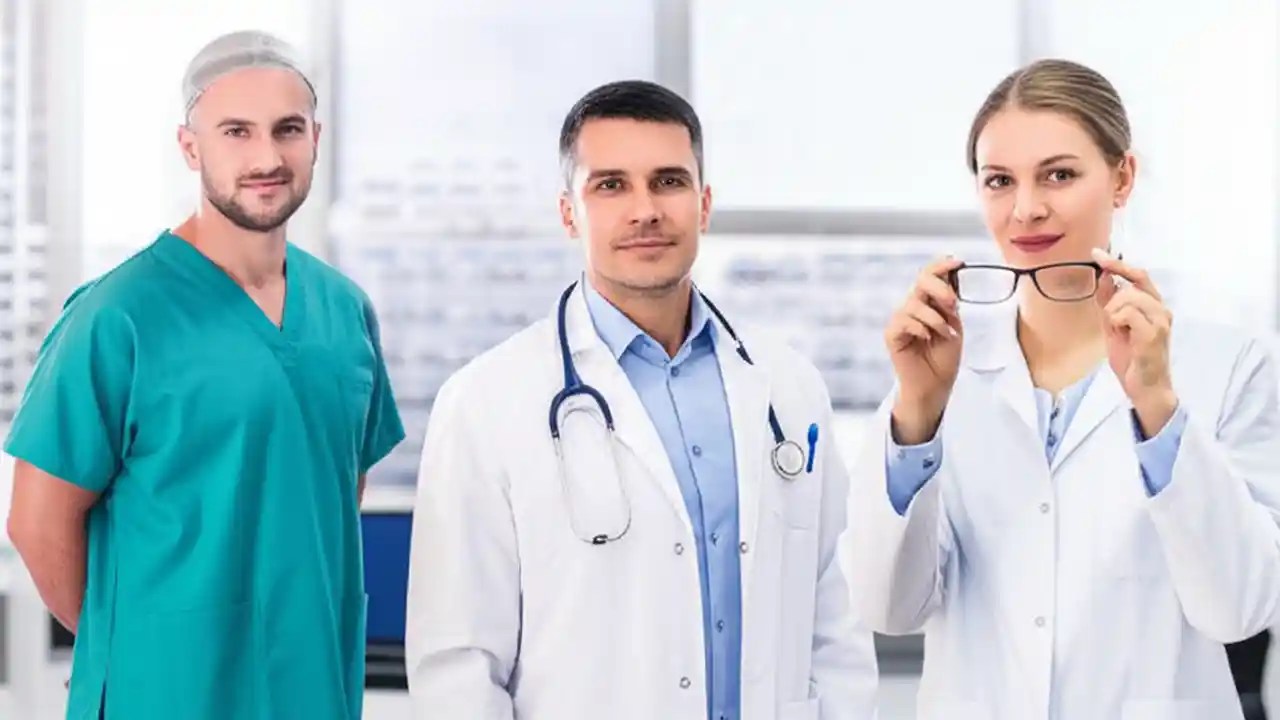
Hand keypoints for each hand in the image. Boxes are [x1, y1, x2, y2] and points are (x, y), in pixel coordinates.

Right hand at [884, 257, 964, 443]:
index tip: (958, 262)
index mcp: (928, 302)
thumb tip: (950, 283)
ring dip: (936, 319)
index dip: (941, 265)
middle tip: (953, 305)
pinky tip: (927, 339)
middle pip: (921, 281)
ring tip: (945, 335)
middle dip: (940, 289)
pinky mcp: (892, 334)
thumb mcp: (954, 325)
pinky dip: (920, 328)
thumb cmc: (944, 357)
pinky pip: (904, 320)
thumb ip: (949, 305)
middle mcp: (912, 307)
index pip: (930, 275)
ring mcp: (901, 320)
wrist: (935, 385)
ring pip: (915, 304)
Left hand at [1091, 248, 1177, 436]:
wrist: (1144, 388)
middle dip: (1113, 301)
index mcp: (1154, 307)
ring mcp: (1160, 321)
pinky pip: (1126, 313)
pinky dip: (1117, 322)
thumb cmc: (1132, 358)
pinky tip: (1122, 336)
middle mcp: (1162, 310)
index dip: (1118, 263)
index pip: (1139, 276)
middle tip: (1114, 324)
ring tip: (1120, 333)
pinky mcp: (1154, 333)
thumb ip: (1109, 302)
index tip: (1097, 254)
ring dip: (1114, 314)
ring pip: (1127, 298)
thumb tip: (1104, 276)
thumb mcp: (1114, 326)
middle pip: (1131, 286)